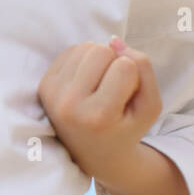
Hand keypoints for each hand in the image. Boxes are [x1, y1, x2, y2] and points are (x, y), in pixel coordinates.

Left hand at [38, 37, 163, 185]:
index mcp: (98, 116)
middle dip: (114, 61)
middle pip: (100, 50)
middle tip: (113, 88)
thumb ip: (143, 70)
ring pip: (84, 47)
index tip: (127, 97)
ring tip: (101, 85)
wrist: (94, 153)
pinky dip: (84, 61)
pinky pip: (69, 51)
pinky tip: (88, 82)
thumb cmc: (127, 128)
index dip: (133, 76)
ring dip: (98, 59)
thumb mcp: (149, 107)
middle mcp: (69, 104)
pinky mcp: (44, 85)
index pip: (125, 66)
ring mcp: (52, 94)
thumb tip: (114, 40)